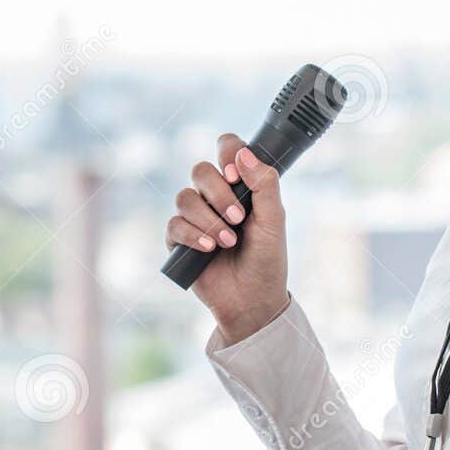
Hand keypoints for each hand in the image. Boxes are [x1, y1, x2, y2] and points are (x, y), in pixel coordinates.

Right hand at [165, 133, 289, 343]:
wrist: (252, 300)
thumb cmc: (267, 260)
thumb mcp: (274, 221)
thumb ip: (265, 185)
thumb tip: (244, 155)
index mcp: (240, 185)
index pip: (227, 148)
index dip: (227, 154)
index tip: (236, 177)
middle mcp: (215, 196)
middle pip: (200, 170)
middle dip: (218, 194)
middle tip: (238, 218)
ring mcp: (195, 217)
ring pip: (184, 197)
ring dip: (208, 219)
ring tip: (228, 242)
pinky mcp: (179, 240)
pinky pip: (174, 224)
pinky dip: (192, 234)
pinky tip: (208, 249)